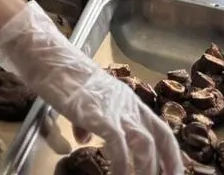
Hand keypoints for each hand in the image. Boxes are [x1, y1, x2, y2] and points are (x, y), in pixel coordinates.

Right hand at [0, 2, 182, 174]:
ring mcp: (116, 110)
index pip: (160, 129)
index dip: (170, 154)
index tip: (174, 173)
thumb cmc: (61, 77)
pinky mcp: (100, 117)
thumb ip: (87, 122)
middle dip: (164, 166)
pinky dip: (121, 167)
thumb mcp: (81, 102)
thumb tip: (84, 139)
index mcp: (129, 101)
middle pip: (158, 139)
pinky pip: (118, 149)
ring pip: (144, 145)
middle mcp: (129, 105)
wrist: (49, 60)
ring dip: (145, 169)